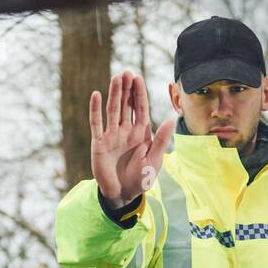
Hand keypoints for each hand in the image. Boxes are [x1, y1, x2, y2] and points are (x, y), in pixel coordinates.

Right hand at [89, 70, 175, 205]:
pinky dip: (95, 109)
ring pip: (113, 110)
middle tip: (126, 72)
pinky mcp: (99, 143)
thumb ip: (161, 139)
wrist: (122, 194)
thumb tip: (172, 118)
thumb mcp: (154, 160)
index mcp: (141, 134)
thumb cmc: (141, 179)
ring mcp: (112, 135)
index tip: (138, 78)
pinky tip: (96, 94)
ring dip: (114, 94)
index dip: (139, 93)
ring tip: (116, 77)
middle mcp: (126, 131)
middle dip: (127, 89)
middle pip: (126, 105)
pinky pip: (96, 123)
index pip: (140, 109)